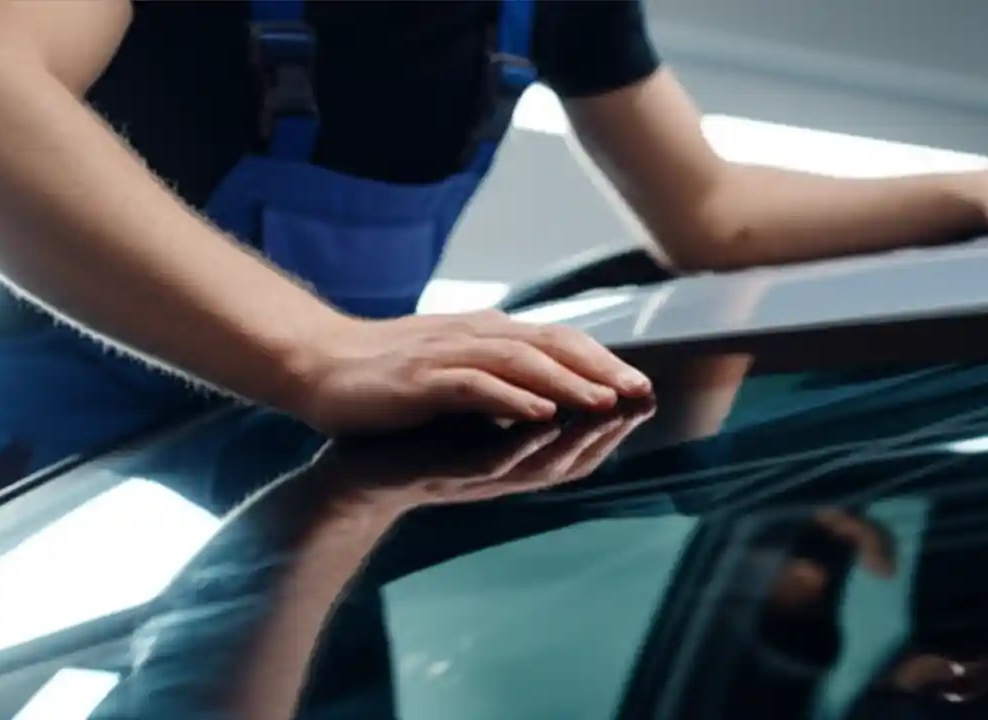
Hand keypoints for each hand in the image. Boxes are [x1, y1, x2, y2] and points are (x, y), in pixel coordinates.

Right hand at [287, 310, 652, 432]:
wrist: (321, 366)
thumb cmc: (392, 374)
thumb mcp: (456, 365)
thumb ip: (501, 371)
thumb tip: (551, 391)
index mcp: (488, 332)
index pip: (559, 340)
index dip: (602, 360)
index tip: (639, 383)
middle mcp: (475, 334)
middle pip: (551, 344)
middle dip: (600, 369)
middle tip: (639, 391)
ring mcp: (448, 354)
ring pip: (521, 362)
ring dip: (567, 382)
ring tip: (604, 402)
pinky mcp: (421, 379)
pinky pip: (475, 385)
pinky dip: (511, 397)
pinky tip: (540, 412)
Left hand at [323, 403, 655, 515]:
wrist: (342, 475)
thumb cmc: (405, 444)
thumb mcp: (461, 417)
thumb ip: (502, 400)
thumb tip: (535, 367)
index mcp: (510, 456)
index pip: (575, 441)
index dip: (612, 419)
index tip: (644, 389)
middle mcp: (500, 473)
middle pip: (571, 457)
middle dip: (610, 426)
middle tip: (643, 398)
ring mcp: (472, 480)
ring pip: (540, 464)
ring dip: (578, 435)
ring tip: (610, 409)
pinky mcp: (441, 477)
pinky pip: (491, 462)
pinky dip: (521, 441)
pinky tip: (542, 418)